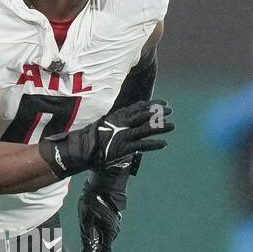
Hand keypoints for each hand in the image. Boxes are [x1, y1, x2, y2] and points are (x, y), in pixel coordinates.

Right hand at [39, 99, 173, 177]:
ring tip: (172, 125)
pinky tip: (164, 143)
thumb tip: (120, 119)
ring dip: (161, 127)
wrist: (80, 148)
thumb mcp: (102, 124)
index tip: (161, 103)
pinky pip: (142, 145)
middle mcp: (122, 123)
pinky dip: (154, 144)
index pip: (137, 108)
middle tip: (171, 111)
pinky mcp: (124, 147)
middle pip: (144, 116)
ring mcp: (124, 135)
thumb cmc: (89, 138)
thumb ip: (114, 121)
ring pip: (146, 129)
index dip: (151, 105)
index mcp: (117, 117)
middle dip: (158, 113)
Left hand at [76, 178, 123, 251]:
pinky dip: (93, 244)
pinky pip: (100, 237)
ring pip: (100, 244)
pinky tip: (88, 248)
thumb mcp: (86, 219)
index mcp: (108, 232)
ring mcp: (111, 227)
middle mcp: (112, 231)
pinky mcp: (107, 222)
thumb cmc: (94, 198)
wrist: (105, 181)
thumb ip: (86, 236)